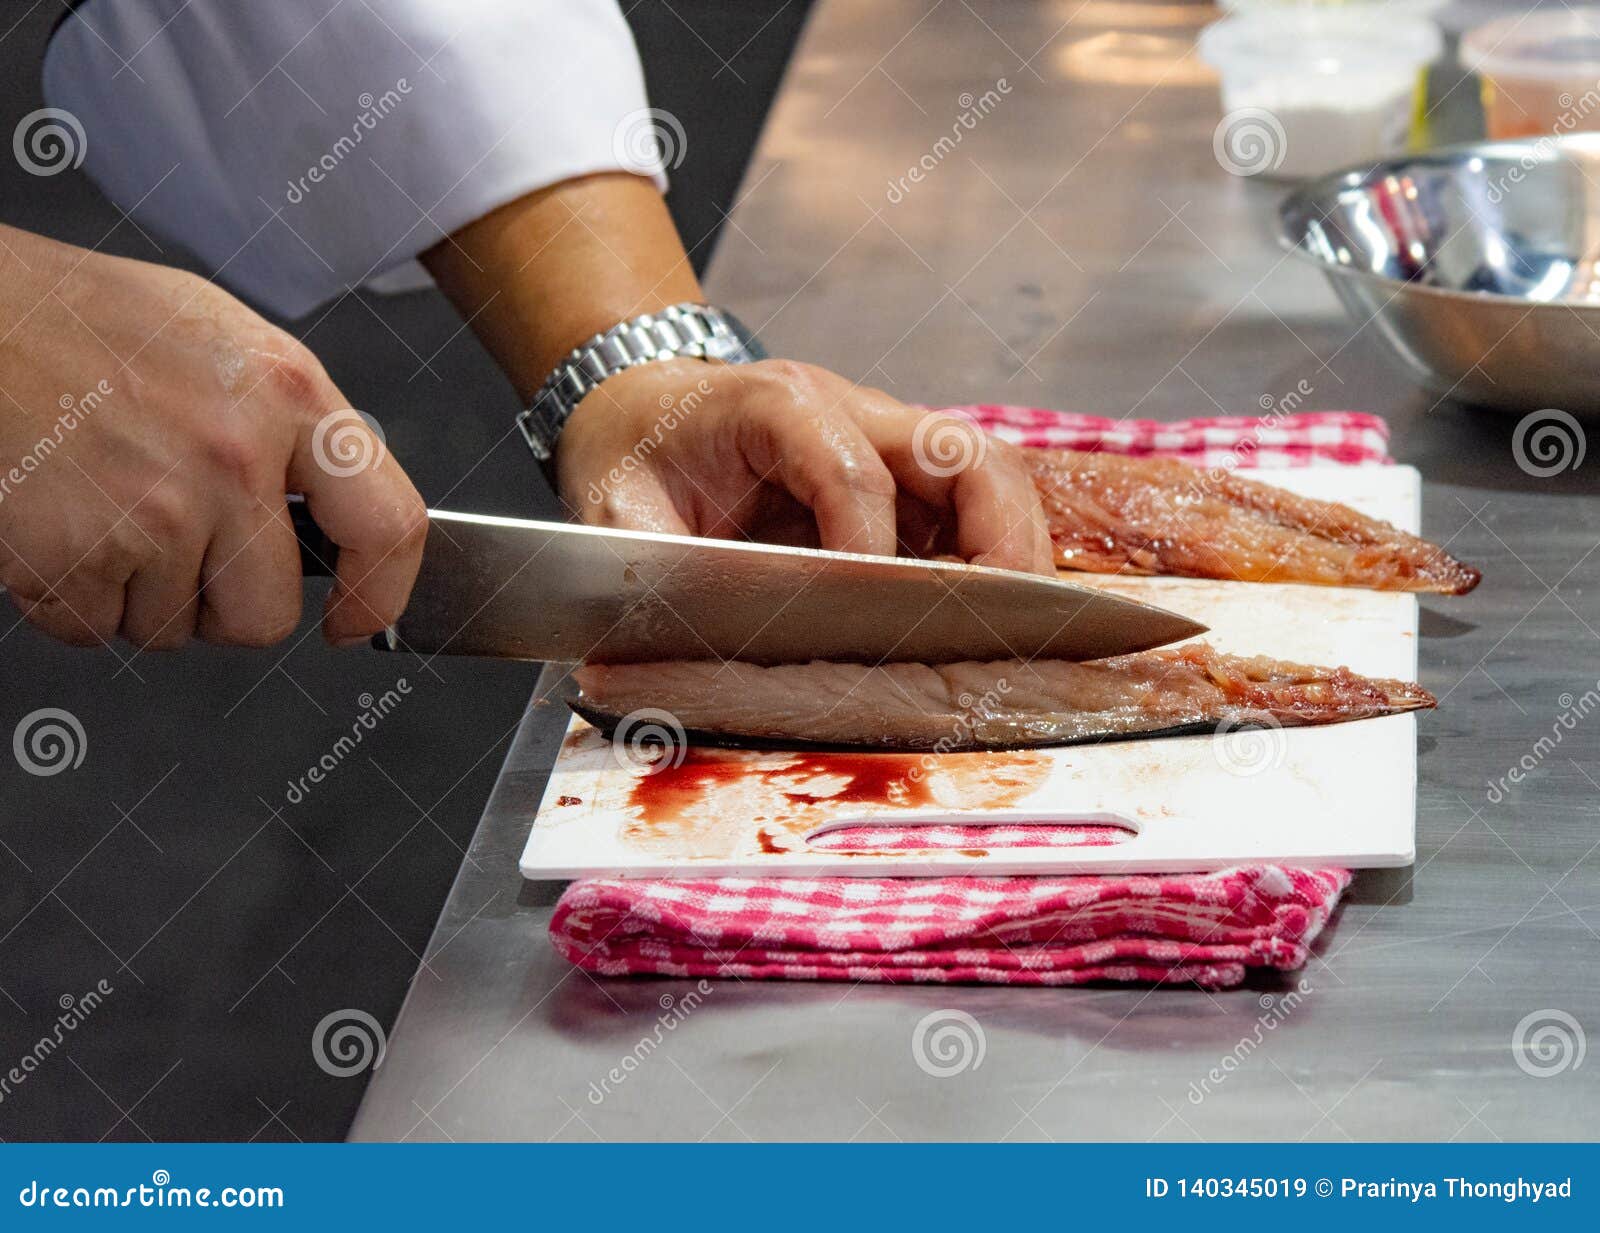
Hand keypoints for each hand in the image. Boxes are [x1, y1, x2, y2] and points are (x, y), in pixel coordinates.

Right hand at [0, 227, 425, 649]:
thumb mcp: (219, 339)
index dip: (380, 594)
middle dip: (218, 606)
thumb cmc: (78, 319)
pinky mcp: (74, 554)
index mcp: (287, 393)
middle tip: (170, 545)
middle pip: (266, 614)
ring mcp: (156, 510)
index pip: (388, 524)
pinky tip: (53, 523)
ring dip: (133, 594)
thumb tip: (335, 508)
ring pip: (173, 629)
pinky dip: (67, 596)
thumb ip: (288, 425)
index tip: (353, 620)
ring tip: (98, 505)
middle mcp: (234, 455)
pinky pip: (93, 629)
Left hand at [419, 174, 1050, 570]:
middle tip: (1008, 624)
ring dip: (1012, 551)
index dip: (872, 553)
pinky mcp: (902, 476)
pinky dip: (990, 559)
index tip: (874, 621)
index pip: (854, 474)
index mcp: (775, 406)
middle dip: (998, 541)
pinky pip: (972, 508)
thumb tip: (708, 647)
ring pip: (989, 477)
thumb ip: (660, 571)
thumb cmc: (633, 462)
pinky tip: (981, 618)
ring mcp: (886, 438)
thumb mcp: (617, 517)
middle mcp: (850, 409)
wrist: (640, 411)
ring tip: (1014, 629)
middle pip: (964, 456)